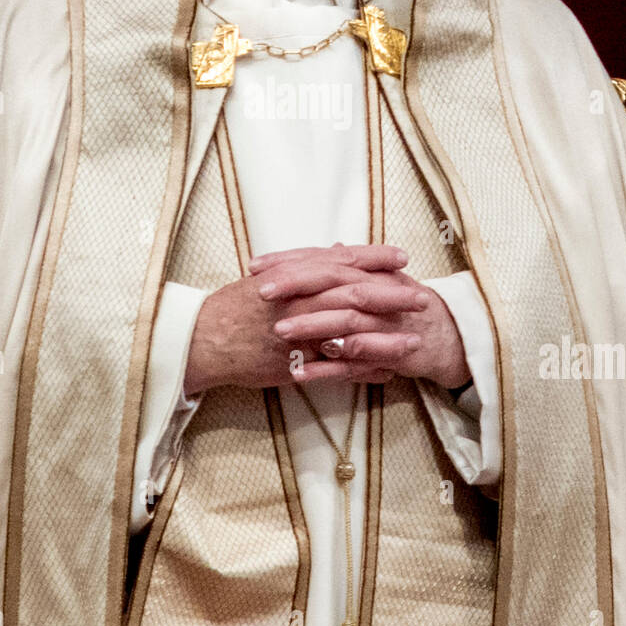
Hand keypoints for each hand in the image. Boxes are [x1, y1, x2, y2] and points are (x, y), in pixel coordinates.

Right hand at [184, 243, 468, 394]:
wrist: (204, 340)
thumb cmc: (233, 306)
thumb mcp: (269, 276)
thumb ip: (304, 265)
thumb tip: (335, 252)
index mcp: (293, 275)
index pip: (341, 261)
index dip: (374, 258)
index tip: (402, 258)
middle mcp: (298, 299)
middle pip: (354, 293)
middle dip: (391, 295)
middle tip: (421, 296)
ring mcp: (298, 332)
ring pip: (351, 332)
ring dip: (386, 337)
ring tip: (415, 341)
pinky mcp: (295, 363)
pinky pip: (336, 368)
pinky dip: (364, 370)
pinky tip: (387, 373)